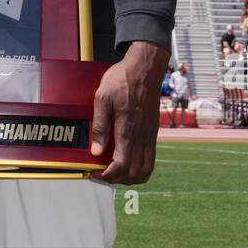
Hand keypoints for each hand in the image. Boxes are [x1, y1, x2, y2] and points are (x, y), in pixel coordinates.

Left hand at [91, 41, 170, 183]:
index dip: (108, 175)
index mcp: (128, 129)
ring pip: (146, 170)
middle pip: (135, 173)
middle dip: (117, 179)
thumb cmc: (122, 79)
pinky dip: (139, 168)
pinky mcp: (153, 133)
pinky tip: (126, 160)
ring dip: (131, 177)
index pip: (122, 165)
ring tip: (114, 171)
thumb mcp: (102, 97)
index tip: (94, 172)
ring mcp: (150, 135)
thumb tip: (96, 151)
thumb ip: (100, 125)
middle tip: (102, 173)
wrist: (145, 68)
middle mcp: (142, 136)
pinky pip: (151, 159)